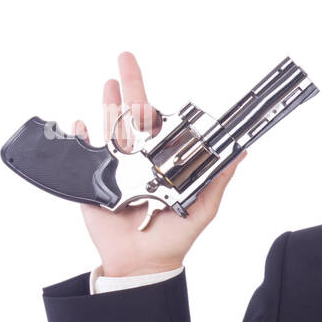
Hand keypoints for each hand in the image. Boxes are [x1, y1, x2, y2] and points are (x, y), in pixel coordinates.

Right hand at [73, 52, 247, 276]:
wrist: (142, 262)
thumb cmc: (174, 236)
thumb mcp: (203, 205)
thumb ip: (218, 178)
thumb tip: (242, 154)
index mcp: (162, 163)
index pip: (161, 127)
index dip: (162, 108)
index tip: (164, 88)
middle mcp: (137, 160)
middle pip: (132, 117)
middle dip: (130, 87)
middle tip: (126, 59)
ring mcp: (113, 169)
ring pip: (108, 128)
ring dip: (107, 103)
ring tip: (109, 82)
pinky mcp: (92, 183)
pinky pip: (81, 156)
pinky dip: (79, 139)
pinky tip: (80, 125)